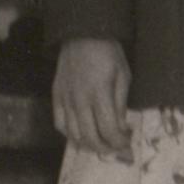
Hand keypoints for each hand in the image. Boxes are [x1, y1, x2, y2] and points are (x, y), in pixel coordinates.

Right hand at [55, 37, 133, 158]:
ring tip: (101, 144)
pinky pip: (59, 123)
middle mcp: (79, 101)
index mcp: (99, 94)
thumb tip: (120, 128)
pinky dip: (70, 134)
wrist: (82, 34)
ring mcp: (65, 99)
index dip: (119, 142)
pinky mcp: (56, 96)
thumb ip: (120, 104)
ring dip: (88, 144)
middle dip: (106, 148)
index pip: (109, 130)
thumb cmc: (108, 53)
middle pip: (90, 137)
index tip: (128, 143)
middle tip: (116, 149)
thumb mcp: (123, 75)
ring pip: (73, 134)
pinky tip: (81, 134)